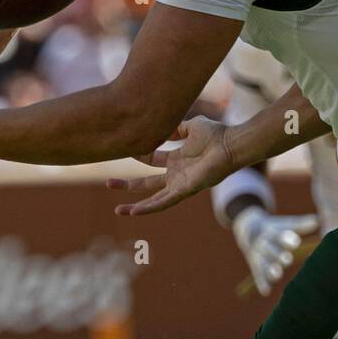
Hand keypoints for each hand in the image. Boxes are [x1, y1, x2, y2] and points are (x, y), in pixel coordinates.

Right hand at [109, 115, 240, 215]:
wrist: (230, 144)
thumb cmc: (216, 135)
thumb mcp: (191, 126)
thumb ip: (176, 127)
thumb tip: (162, 127)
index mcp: (177, 159)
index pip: (152, 160)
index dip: (138, 154)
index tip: (124, 147)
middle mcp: (177, 174)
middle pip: (147, 182)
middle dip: (127, 185)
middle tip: (107, 183)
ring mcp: (180, 184)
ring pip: (153, 198)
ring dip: (135, 205)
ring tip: (118, 211)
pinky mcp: (185, 190)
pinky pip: (164, 202)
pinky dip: (149, 208)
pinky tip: (134, 212)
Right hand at [230, 204, 318, 294]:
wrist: (247, 229)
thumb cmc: (275, 228)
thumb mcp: (285, 225)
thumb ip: (301, 225)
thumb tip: (318, 221)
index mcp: (270, 232)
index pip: (277, 236)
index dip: (285, 239)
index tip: (295, 242)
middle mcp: (262, 244)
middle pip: (270, 251)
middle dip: (277, 255)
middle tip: (288, 259)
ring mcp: (257, 256)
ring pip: (263, 264)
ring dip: (270, 269)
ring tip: (277, 275)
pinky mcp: (255, 266)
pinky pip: (257, 275)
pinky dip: (262, 283)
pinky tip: (266, 292)